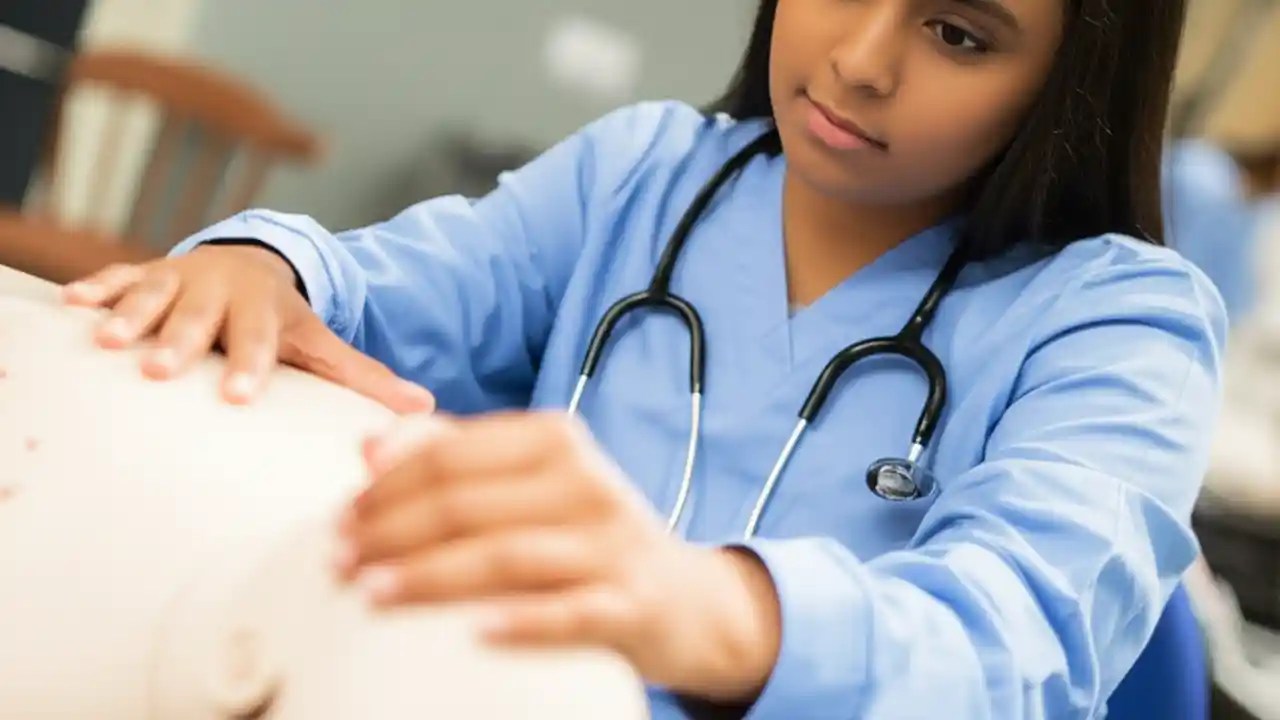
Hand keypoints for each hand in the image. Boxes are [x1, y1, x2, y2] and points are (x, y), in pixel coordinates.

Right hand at [61, 245, 433, 412]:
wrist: (250, 263)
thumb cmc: (284, 321)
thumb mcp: (322, 343)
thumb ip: (365, 378)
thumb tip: (426, 408)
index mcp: (267, 312)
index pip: (260, 341)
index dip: (250, 365)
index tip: (241, 395)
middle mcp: (221, 292)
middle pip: (200, 318)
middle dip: (180, 340)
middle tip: (159, 369)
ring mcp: (180, 279)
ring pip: (153, 294)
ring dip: (129, 314)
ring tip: (105, 339)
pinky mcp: (144, 274)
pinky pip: (116, 277)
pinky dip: (95, 289)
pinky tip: (70, 304)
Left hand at [336, 412, 781, 703]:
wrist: (685, 598)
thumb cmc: (586, 536)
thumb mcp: (532, 482)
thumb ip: (456, 456)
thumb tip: (369, 446)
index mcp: (555, 440)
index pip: (450, 454)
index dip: (386, 486)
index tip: (339, 519)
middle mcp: (585, 481)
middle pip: (467, 502)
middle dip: (390, 531)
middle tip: (337, 561)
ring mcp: (611, 542)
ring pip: (506, 554)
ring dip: (429, 575)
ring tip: (370, 592)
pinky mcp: (631, 601)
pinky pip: (570, 612)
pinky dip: (522, 620)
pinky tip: (473, 633)